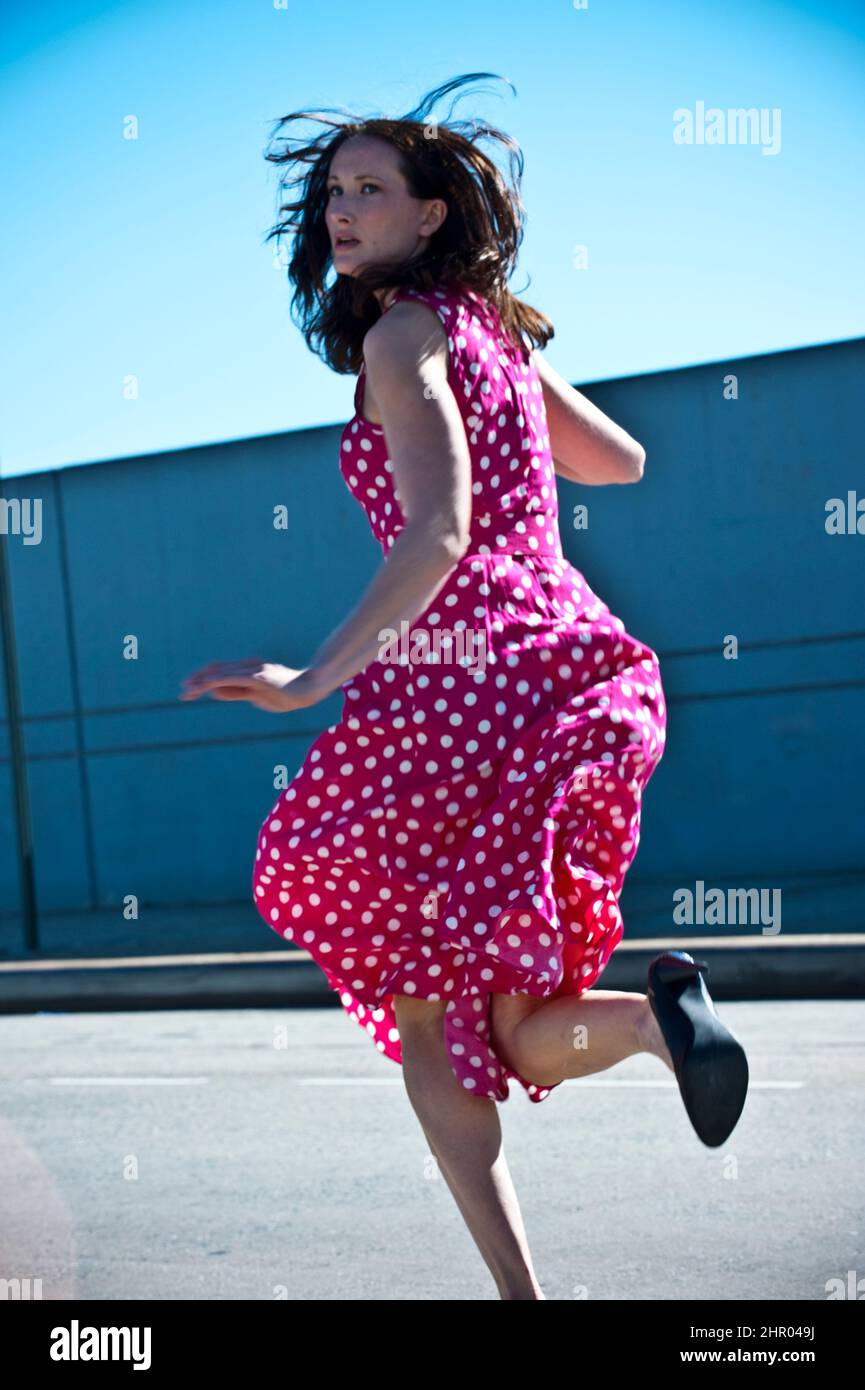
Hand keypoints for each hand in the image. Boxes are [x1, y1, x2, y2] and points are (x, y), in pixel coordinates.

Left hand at [179, 659, 322, 712]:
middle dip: (196, 681)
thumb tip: (213, 692)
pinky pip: (234, 679)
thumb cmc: (284, 694)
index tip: (188, 688)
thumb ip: (235, 693)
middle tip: (182, 693)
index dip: (201, 678)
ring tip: (187, 693)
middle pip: (215, 670)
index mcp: (245, 670)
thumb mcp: (255, 696)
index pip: (218, 670)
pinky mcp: (259, 678)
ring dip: (202, 683)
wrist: (308, 689)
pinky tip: (206, 686)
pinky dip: (217, 681)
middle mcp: (246, 666)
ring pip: (221, 674)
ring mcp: (253, 671)